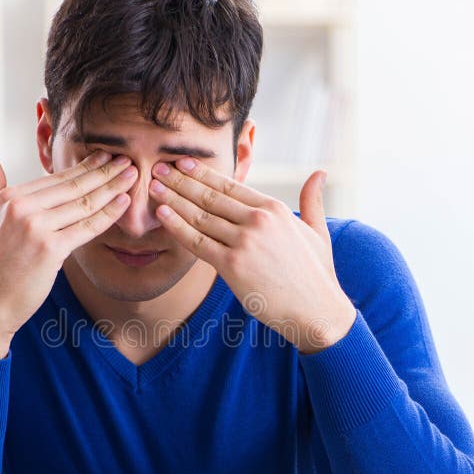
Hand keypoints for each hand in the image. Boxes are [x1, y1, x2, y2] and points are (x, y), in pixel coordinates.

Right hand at [0, 150, 135, 358]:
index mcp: (9, 198)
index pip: (56, 179)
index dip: (84, 166)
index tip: (105, 157)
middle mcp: (21, 208)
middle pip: (73, 186)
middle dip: (104, 171)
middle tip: (128, 161)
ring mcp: (35, 228)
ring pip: (83, 204)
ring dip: (112, 188)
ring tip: (132, 175)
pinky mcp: (49, 249)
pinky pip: (86, 228)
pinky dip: (108, 214)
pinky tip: (124, 202)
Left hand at [149, 158, 356, 353]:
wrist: (316, 310)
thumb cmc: (316, 274)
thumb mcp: (318, 231)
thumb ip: (312, 201)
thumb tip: (320, 173)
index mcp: (274, 209)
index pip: (230, 185)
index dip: (203, 174)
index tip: (183, 164)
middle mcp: (258, 220)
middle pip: (210, 196)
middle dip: (181, 180)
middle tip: (158, 167)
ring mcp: (244, 242)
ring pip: (200, 215)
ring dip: (173, 198)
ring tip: (153, 185)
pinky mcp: (232, 265)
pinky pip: (197, 242)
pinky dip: (177, 226)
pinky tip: (162, 213)